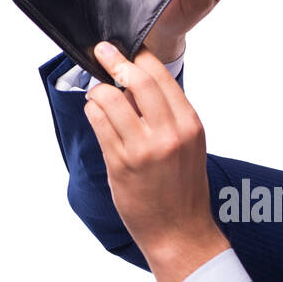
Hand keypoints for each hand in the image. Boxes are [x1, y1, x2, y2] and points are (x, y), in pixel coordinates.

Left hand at [84, 40, 230, 281]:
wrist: (180, 232)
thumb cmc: (183, 189)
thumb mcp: (189, 145)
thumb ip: (169, 115)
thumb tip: (137, 81)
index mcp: (189, 124)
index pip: (160, 74)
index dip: (139, 57)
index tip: (126, 49)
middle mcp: (169, 134)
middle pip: (136, 78)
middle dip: (114, 60)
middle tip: (102, 52)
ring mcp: (143, 149)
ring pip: (110, 98)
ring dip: (98, 90)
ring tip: (98, 94)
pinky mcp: (120, 164)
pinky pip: (99, 122)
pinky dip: (93, 111)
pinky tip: (96, 113)